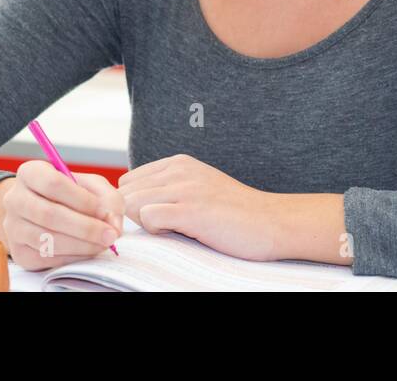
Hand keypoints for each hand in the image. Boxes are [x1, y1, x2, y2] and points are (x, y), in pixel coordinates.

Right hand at [0, 161, 123, 271]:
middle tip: (110, 235)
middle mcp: (15, 199)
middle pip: (49, 214)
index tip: (103, 211)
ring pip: (46, 239)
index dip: (81, 199)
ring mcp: (13, 227)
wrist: (40, 213)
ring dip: (80, 245)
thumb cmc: (70, 195)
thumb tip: (113, 225)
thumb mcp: (92, 186)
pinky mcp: (18, 252)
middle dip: (85, 227)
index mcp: (31, 173)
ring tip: (102, 244)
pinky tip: (87, 251)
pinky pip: (45, 258)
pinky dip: (71, 257)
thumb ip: (109, 199)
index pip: (54, 183)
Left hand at [117, 154, 279, 261]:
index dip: (134, 204)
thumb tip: (131, 204)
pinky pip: (148, 218)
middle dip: (135, 214)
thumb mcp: (198, 187)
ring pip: (131, 204)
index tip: (156, 217)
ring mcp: (185, 188)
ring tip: (174, 229)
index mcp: (179, 163)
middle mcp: (180, 170)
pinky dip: (156, 231)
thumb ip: (168, 188)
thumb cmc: (234, 212)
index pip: (128, 181)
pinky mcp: (191, 210)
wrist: (271, 222)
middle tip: (162, 227)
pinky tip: (181, 232)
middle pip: (125, 193)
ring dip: (145, 223)